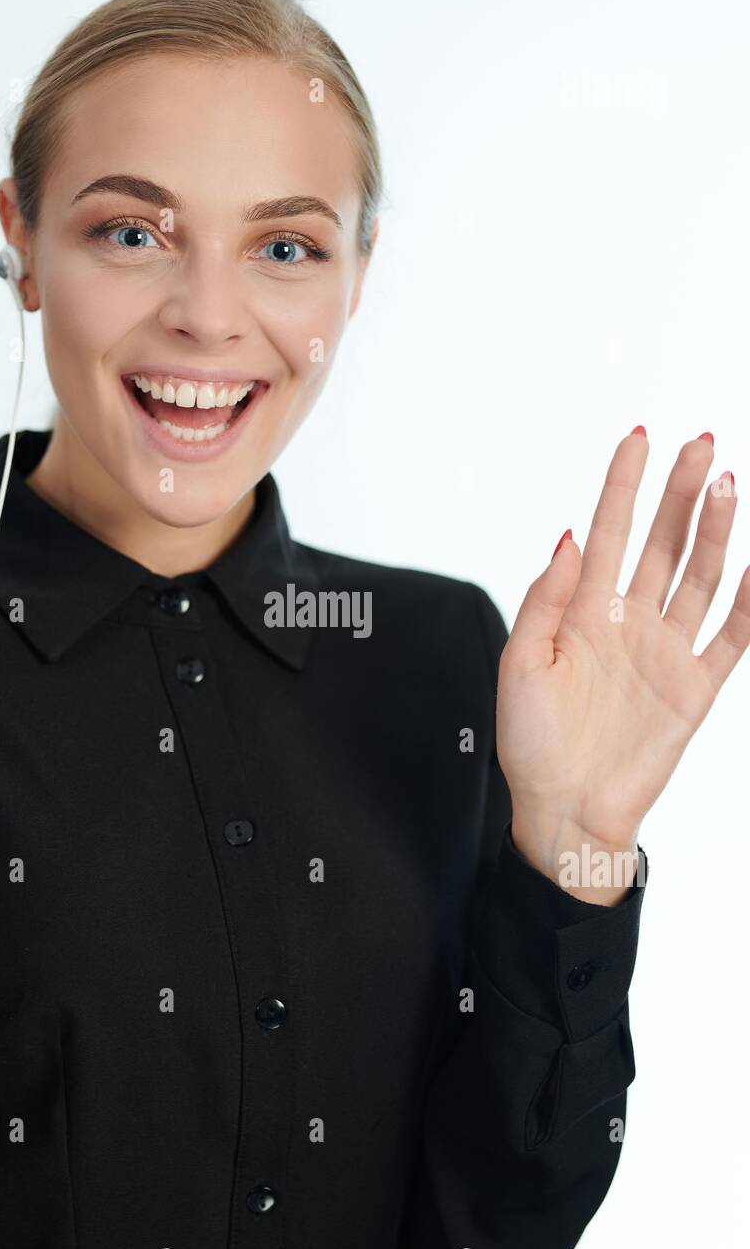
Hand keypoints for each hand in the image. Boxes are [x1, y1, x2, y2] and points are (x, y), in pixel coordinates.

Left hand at [497, 428, 748, 897]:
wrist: (565, 812)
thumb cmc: (530, 743)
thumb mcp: (521, 664)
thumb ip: (546, 599)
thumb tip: (571, 535)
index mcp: (582, 613)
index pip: (609, 532)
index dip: (622, 485)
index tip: (638, 436)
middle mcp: (627, 623)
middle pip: (661, 543)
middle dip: (679, 492)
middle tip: (700, 442)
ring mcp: (664, 653)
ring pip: (697, 576)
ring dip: (713, 530)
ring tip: (726, 481)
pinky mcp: (694, 688)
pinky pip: (731, 637)